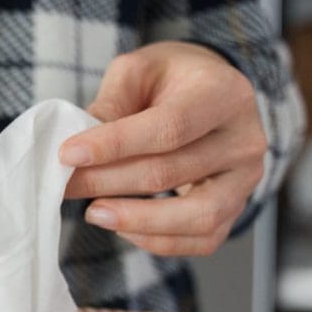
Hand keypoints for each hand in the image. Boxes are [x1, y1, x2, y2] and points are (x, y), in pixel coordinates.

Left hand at [60, 42, 267, 255]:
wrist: (212, 94)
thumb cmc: (172, 80)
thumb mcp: (138, 71)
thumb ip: (112, 103)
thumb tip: (81, 151)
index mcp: (225, 94)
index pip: (170, 127)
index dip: (116, 145)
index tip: (69, 154)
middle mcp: (245, 139)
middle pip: (172, 171)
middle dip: (109, 181)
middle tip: (65, 184)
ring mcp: (245, 180)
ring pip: (196, 215)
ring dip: (137, 220)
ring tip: (93, 213)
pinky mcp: (237, 208)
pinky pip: (202, 239)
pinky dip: (159, 240)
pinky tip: (123, 226)